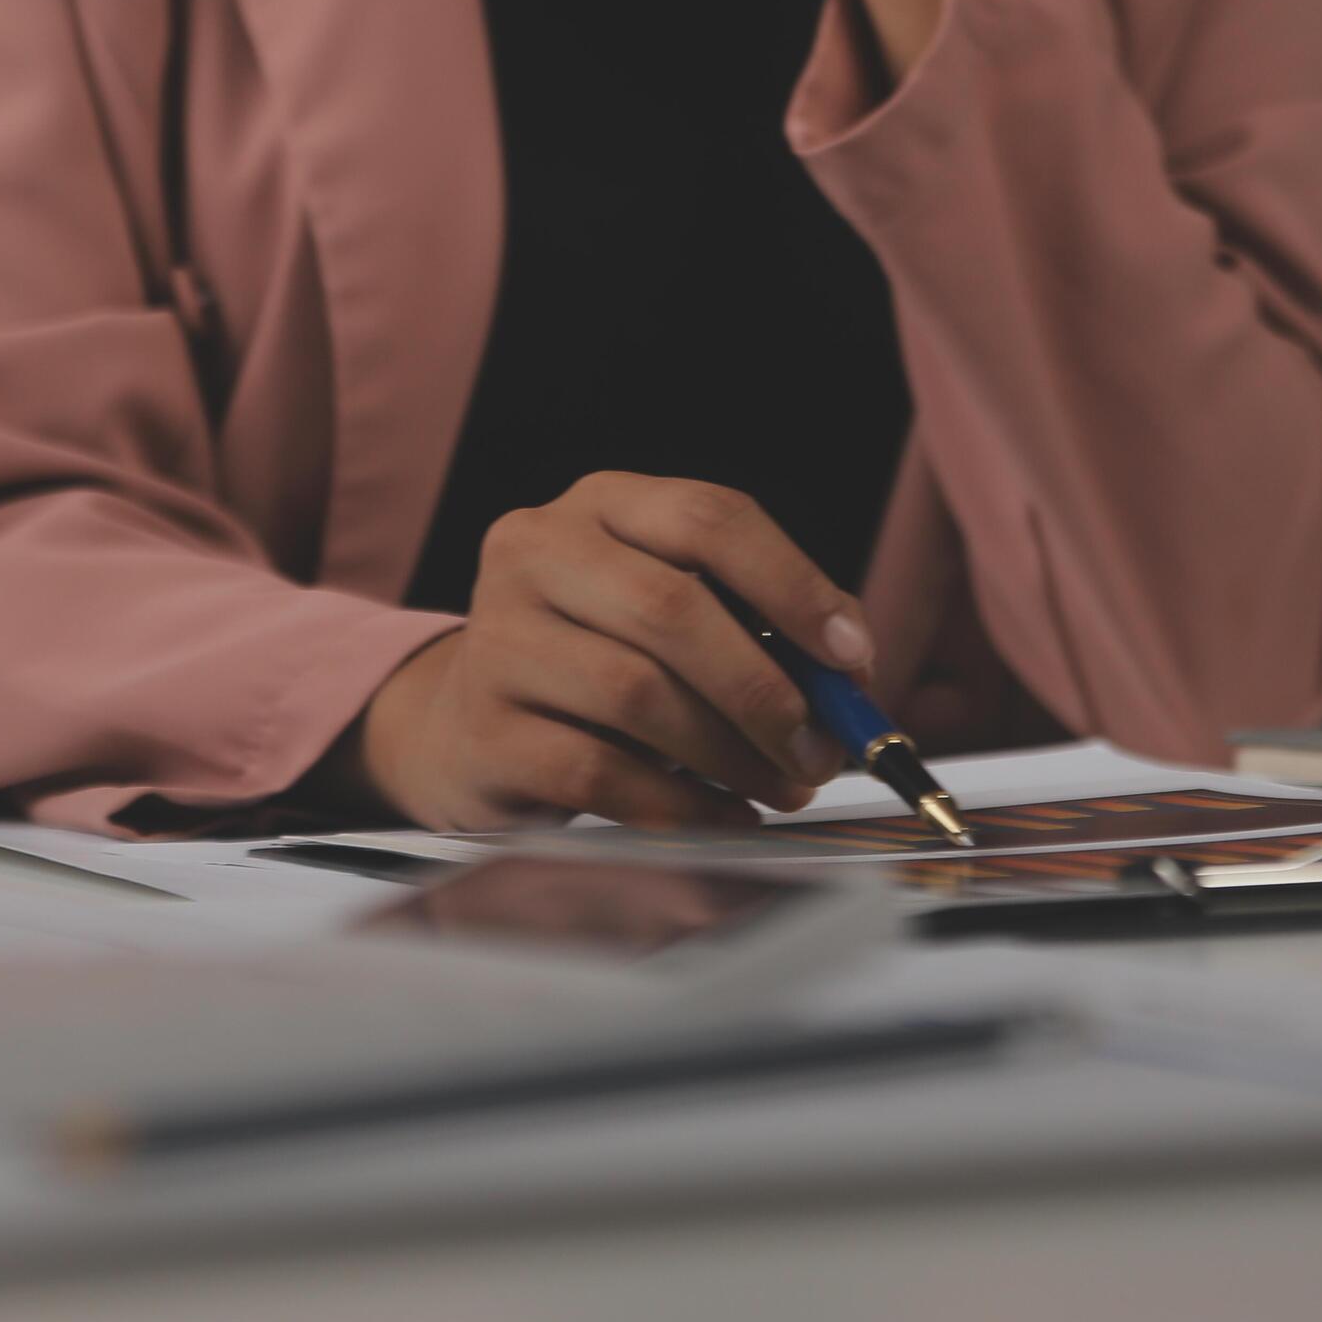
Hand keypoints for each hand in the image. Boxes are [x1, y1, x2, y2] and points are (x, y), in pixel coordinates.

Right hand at [350, 473, 874, 831]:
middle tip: (819, 752)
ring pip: (637, 693)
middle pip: (672, 608)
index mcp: (603, 504)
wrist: (470, 726)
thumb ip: (767, 630)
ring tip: (779, 787)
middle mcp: (537, 550)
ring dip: (731, 754)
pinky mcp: (485, 729)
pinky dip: (680, 803)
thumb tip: (851, 680)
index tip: (851, 657)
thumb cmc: (604, 662)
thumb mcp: (680, 618)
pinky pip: (599, 771)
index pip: (708, 518)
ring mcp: (497, 637)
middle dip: (765, 691)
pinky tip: (724, 816)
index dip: (793, 586)